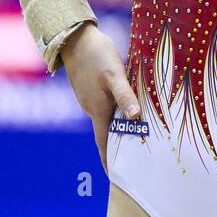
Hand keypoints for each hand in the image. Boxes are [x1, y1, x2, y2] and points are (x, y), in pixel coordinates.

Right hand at [59, 22, 140, 175]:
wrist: (76, 38)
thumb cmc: (97, 56)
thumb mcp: (115, 75)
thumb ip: (125, 95)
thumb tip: (136, 117)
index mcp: (98, 110)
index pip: (104, 144)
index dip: (110, 161)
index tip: (116, 178)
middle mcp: (93, 109)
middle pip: (108, 133)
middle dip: (120, 146)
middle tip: (137, 159)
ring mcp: (91, 99)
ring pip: (109, 118)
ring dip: (121, 127)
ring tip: (140, 134)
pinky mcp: (93, 88)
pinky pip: (108, 105)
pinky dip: (118, 110)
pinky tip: (130, 107)